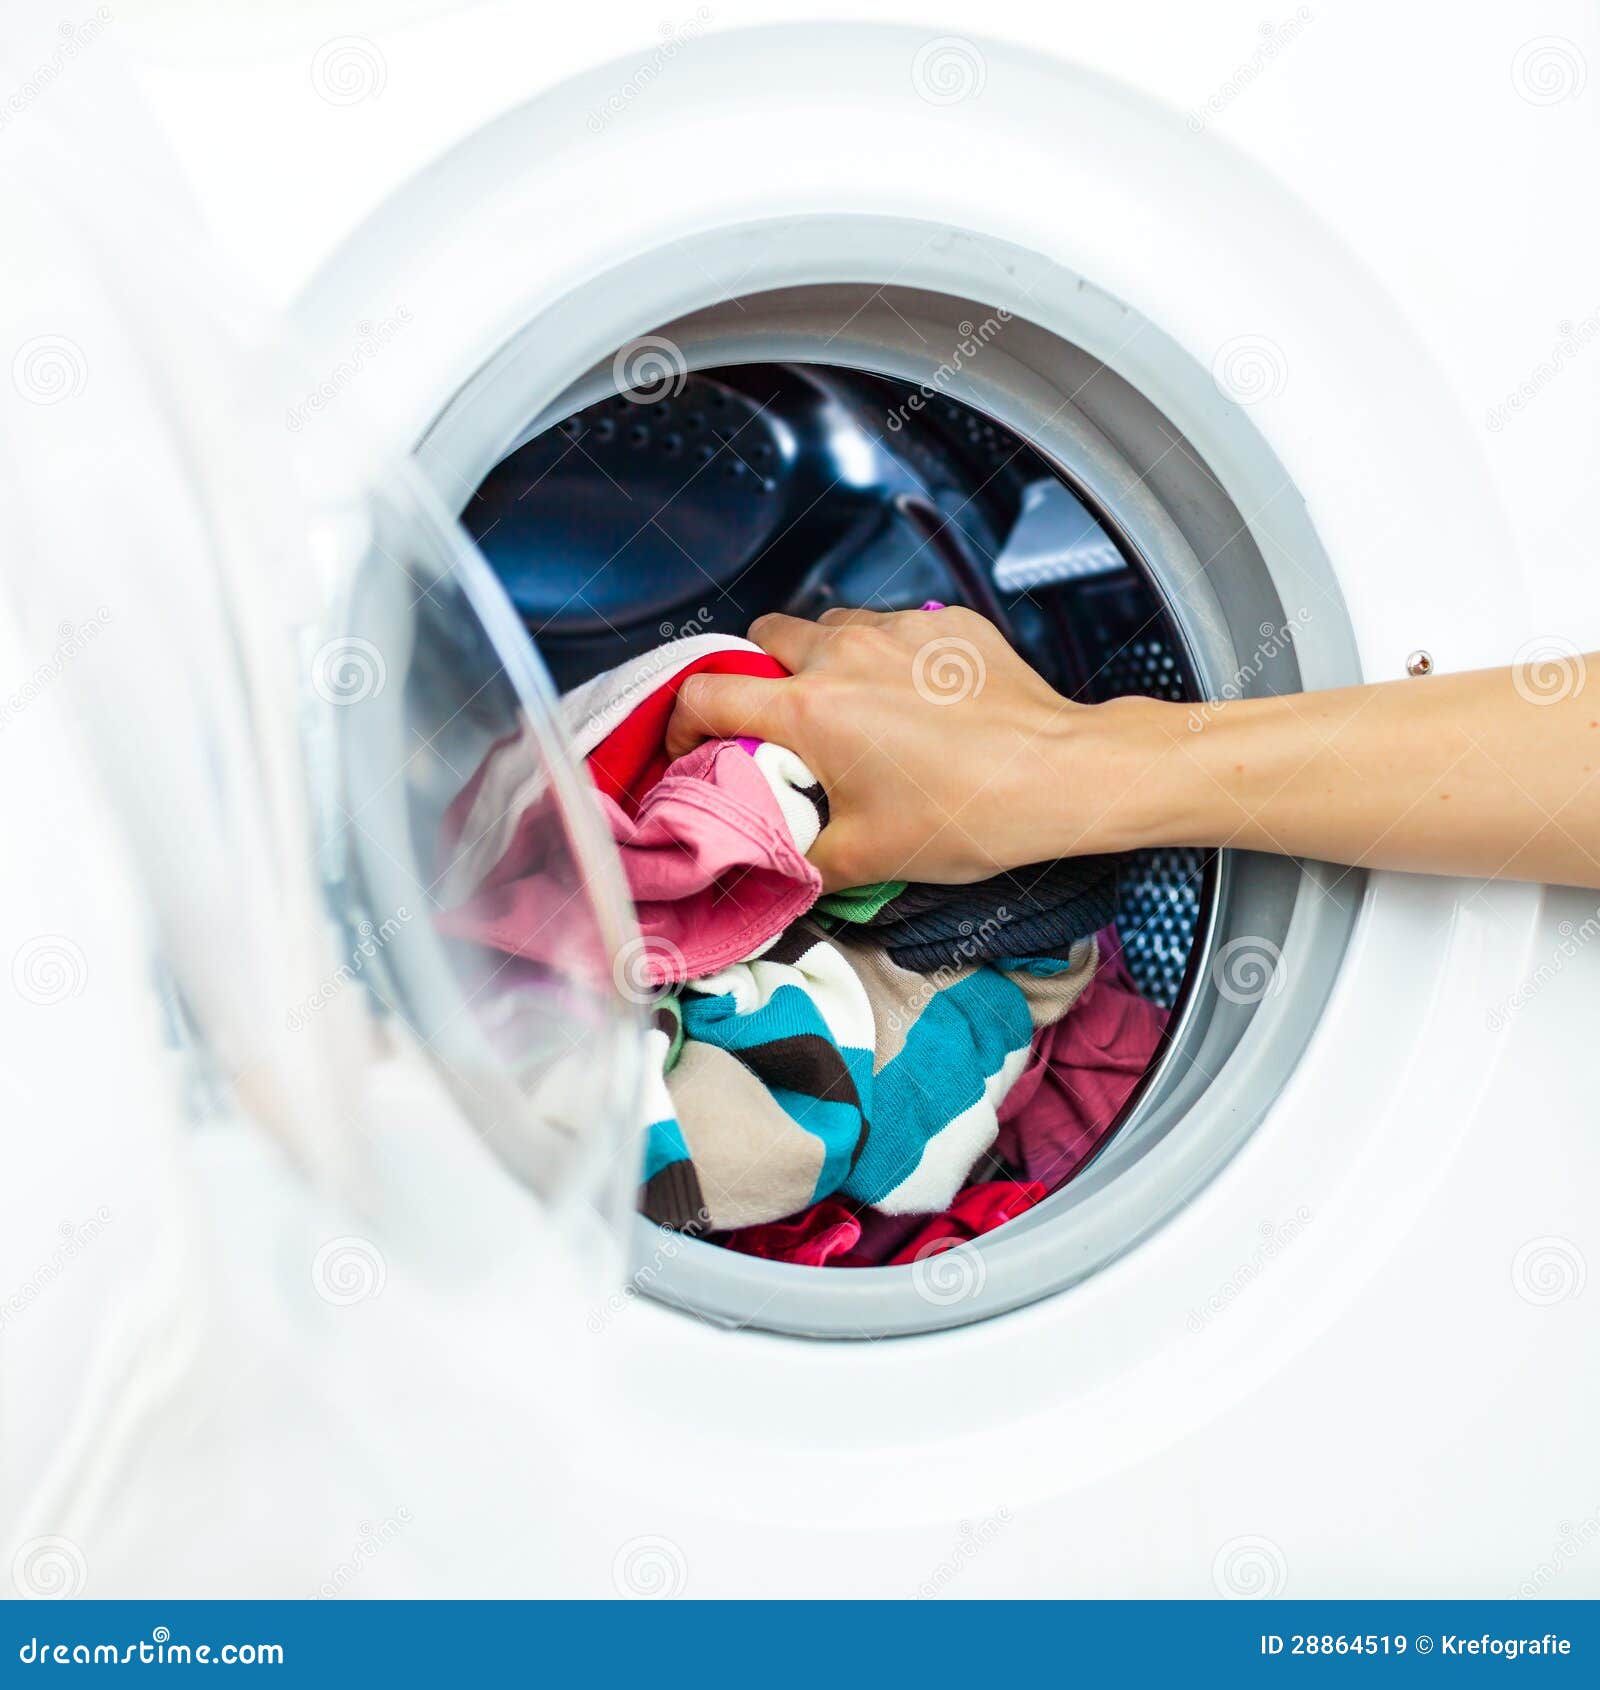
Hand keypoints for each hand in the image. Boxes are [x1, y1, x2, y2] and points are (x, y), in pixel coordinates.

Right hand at [664, 607, 1166, 889]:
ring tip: (847, 710)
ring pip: (828, 626)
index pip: (706, 693)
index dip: (681, 721)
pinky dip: (883, 656)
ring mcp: (897, 629)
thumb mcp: (867, 857)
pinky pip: (889, 627)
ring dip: (820, 661)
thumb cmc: (967, 815)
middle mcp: (844, 654)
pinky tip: (910, 701)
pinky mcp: (944, 622)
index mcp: (811, 710)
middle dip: (754, 676)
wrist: (1060, 776)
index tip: (691, 744)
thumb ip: (798, 858)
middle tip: (773, 724)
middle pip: (762, 639)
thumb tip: (767, 866)